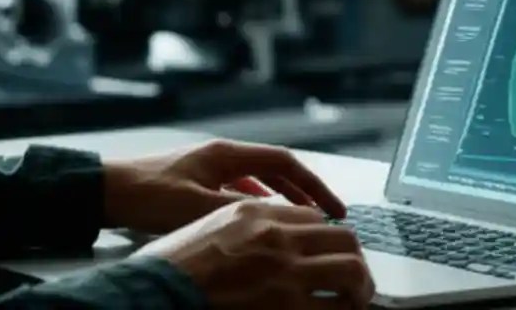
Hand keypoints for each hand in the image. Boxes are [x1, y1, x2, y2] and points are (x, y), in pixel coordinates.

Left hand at [102, 139, 347, 234]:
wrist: (105, 190)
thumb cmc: (147, 195)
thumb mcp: (197, 208)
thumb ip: (240, 212)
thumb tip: (278, 219)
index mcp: (226, 154)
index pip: (285, 163)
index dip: (314, 184)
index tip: (333, 206)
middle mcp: (221, 155)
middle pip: (276, 169)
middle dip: (304, 191)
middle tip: (327, 214)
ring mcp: (208, 166)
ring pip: (258, 179)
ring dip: (282, 196)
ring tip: (301, 218)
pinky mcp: (195, 179)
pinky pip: (238, 188)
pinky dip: (257, 201)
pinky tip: (258, 216)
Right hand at [137, 200, 374, 308]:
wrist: (155, 294)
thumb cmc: (172, 266)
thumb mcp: (209, 225)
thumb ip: (247, 223)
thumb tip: (281, 233)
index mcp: (255, 214)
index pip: (313, 216)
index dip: (328, 235)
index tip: (333, 248)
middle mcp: (276, 237)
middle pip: (343, 237)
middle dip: (356, 257)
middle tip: (356, 276)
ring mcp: (284, 273)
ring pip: (350, 271)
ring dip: (359, 286)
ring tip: (357, 298)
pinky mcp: (285, 308)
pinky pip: (332, 308)